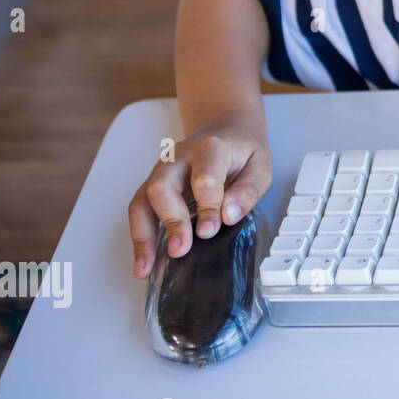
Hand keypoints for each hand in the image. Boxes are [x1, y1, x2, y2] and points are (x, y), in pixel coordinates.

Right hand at [127, 120, 271, 277]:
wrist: (224, 130)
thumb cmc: (241, 152)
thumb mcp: (260, 165)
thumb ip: (248, 190)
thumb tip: (229, 215)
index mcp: (210, 150)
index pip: (204, 180)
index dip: (207, 207)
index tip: (210, 230)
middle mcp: (178, 159)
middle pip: (162, 187)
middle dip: (170, 220)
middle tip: (180, 249)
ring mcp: (161, 171)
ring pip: (142, 200)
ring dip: (143, 236)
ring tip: (145, 268)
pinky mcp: (152, 186)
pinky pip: (139, 211)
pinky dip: (139, 237)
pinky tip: (144, 262)